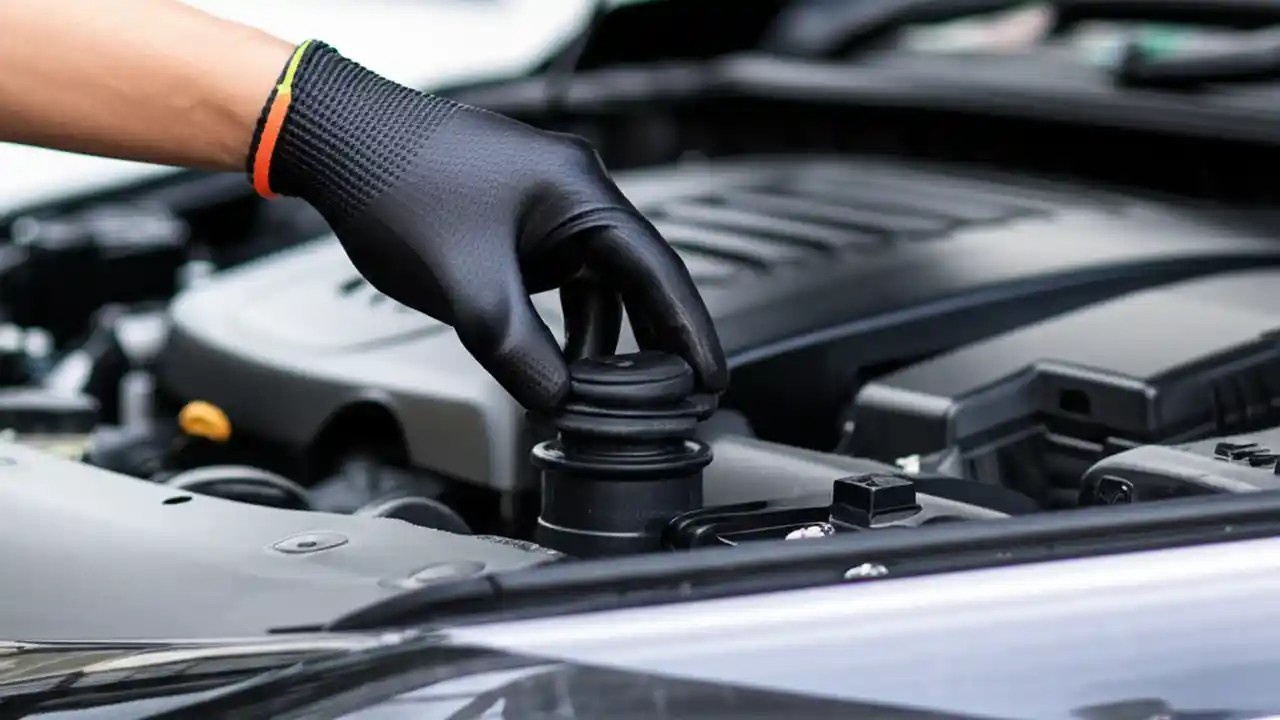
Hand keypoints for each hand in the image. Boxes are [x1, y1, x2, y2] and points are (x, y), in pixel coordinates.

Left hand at [252, 43, 726, 411]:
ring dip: (599, 342)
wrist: (338, 142)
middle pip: (637, 281)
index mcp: (582, 195)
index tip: (710, 379)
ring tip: (604, 397)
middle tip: (677, 396)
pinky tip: (557, 363)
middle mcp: (575, 196)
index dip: (690, 334)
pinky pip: (561, 282)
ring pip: (595, 287)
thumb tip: (557, 401)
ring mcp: (546, 209)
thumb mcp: (468, 287)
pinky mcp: (519, 223)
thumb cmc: (398, 184)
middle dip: (654, 344)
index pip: (659, 273)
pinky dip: (564, 325)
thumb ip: (518, 351)